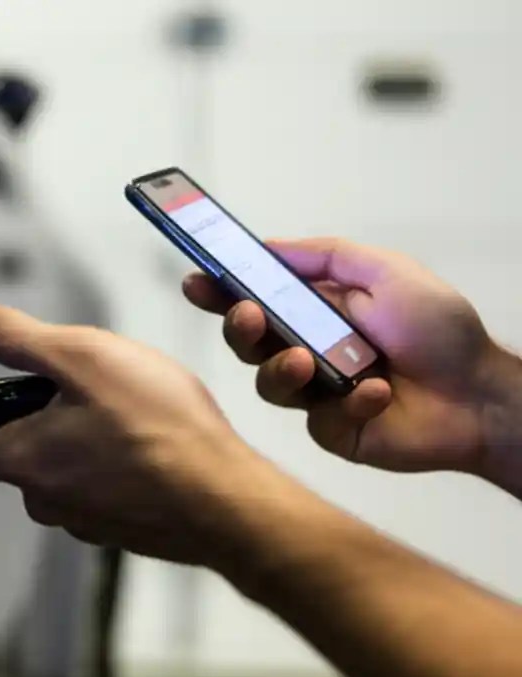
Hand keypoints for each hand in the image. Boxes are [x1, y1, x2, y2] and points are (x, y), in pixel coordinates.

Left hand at [0, 305, 294, 566]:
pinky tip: (152, 445)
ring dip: (80, 444)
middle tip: (77, 390)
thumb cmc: (158, 429)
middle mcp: (45, 499)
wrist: (226, 502)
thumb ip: (19, 339)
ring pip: (63, 474)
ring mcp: (87, 520)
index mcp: (21, 459)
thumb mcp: (82, 357)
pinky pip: (105, 491)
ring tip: (126, 414)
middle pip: (14, 459)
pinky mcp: (126, 529)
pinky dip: (117, 467)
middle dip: (33, 424)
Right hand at [183, 237, 511, 479]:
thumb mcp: (386, 272)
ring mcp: (316, 393)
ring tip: (306, 361)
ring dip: (281, 369)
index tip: (195, 281)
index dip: (220, 291)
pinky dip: (348, 402)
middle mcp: (306, 349)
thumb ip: (326, 256)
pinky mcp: (332, 430)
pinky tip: (377, 391)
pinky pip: (316, 419)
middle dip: (238, 328)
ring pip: (269, 384)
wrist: (480, 395)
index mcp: (314, 310)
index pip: (254, 298)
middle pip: (248, 342)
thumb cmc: (439, 330)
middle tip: (248, 316)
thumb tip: (268, 247)